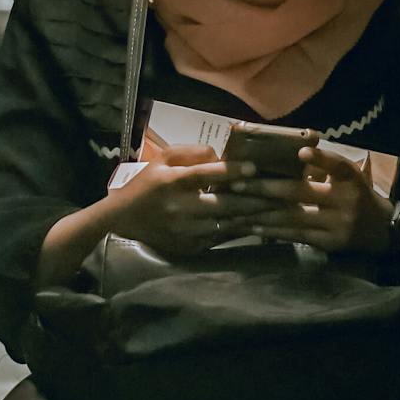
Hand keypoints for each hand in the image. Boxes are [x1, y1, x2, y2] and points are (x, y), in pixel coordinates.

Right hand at [108, 134, 266, 255]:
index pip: (205, 175)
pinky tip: (254, 223)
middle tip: (277, 193)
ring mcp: (185, 231)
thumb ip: (189, 153)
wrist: (122, 221)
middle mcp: (179, 208)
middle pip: (223, 204)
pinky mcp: (188, 246)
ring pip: (225, 224)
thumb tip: (219, 155)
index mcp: (172, 182)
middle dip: (253, 199)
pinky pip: (219, 238)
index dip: (231, 171)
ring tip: (273, 209)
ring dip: (250, 217)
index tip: (254, 168)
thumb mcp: (162, 160)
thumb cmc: (146, 185)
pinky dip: (237, 230)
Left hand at [231, 144, 395, 258]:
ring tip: (236, 206)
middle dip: (266, 188)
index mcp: (351, 179)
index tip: (302, 152)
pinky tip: (253, 226)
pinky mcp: (329, 242)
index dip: (321, 158)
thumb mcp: (348, 176)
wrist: (381, 229)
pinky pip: (296, 235)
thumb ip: (324, 166)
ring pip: (293, 217)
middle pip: (302, 193)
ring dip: (261, 212)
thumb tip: (288, 153)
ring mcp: (337, 224)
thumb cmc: (357, 194)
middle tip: (237, 183)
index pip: (337, 165)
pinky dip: (273, 230)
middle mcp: (346, 201)